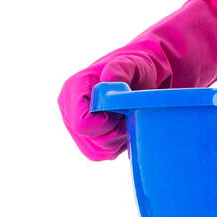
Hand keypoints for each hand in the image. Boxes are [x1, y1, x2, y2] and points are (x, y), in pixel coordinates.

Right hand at [57, 0, 216, 160]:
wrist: (146, 76)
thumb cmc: (139, 66)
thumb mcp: (134, 63)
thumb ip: (120, 70)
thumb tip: (109, 81)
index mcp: (74, 89)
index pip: (82, 124)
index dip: (106, 123)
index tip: (123, 111)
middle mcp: (70, 109)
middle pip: (91, 140)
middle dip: (116, 132)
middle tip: (131, 113)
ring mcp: (79, 125)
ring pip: (98, 151)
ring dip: (119, 139)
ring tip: (130, 117)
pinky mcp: (91, 137)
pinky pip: (105, 153)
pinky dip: (120, 143)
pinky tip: (128, 125)